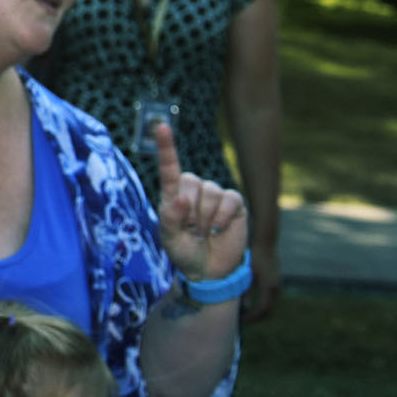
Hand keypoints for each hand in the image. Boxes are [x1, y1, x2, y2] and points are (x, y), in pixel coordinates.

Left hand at [151, 123, 247, 285]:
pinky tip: (220, 229)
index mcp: (172, 195)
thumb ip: (171, 219)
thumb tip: (181, 199)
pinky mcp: (234, 203)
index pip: (169, 168)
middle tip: (191, 230)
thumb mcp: (170, 240)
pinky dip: (223, 217)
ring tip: (204, 232)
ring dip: (206, 218)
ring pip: (211, 192)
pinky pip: (230, 200)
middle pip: (192, 182)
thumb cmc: (183, 251)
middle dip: (191, 210)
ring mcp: (215, 195)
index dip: (167, 147)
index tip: (161, 127)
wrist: (209, 269)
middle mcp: (193, 190)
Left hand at [241, 245, 282, 323]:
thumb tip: (245, 307)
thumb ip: (246, 291)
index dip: (253, 316)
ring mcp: (278, 286)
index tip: (242, 320)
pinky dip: (263, 305)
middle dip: (257, 318)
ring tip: (246, 314)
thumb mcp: (247, 274)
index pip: (263, 308)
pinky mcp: (277, 283)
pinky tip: (252, 305)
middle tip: (244, 321)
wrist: (266, 245)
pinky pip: (271, 299)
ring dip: (260, 312)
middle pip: (269, 311)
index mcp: (269, 287)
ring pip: (271, 306)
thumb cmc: (254, 258)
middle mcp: (276, 288)